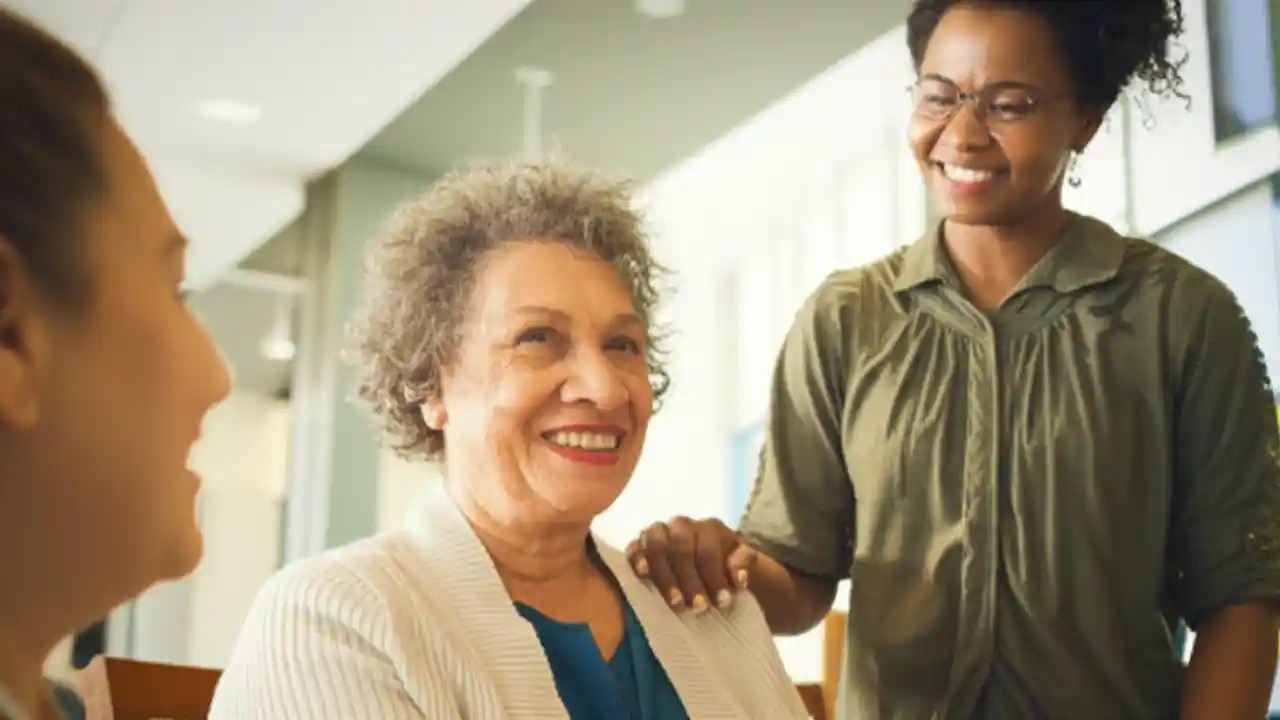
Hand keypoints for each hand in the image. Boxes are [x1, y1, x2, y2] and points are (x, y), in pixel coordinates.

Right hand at [625, 516, 757, 613]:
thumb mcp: (745, 563)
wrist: (710, 564)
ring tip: (676, 603)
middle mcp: (681, 525)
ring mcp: (659, 533)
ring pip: (656, 546)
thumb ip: (745, 563)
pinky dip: (637, 558)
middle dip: (691, 581)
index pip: (708, 549)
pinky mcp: (640, 544)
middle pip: (681, 549)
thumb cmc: (727, 567)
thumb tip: (737, 575)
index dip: (715, 577)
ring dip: (666, 577)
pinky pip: (634, 546)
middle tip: (700, 608)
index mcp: (709, 528)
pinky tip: (643, 575)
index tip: (723, 603)